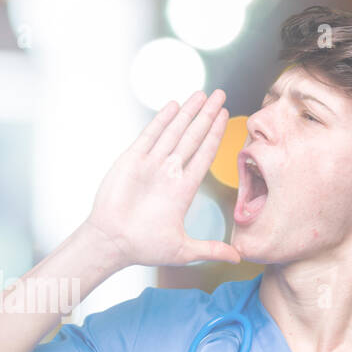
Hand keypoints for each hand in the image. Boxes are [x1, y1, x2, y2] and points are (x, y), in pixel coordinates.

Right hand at [83, 89, 239, 267]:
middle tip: (220, 95)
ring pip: (175, 131)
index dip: (216, 135)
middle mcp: (170, 173)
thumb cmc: (144, 248)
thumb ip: (211, 249)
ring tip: (202, 94)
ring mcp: (152, 165)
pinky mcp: (133, 160)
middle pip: (194, 137)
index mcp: (183, 189)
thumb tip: (239, 258)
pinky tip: (174, 105)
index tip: (226, 117)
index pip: (205, 155)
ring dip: (188, 113)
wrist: (112, 243)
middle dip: (207, 116)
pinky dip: (162, 120)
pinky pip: (151, 135)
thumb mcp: (184, 249)